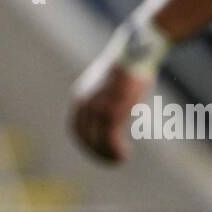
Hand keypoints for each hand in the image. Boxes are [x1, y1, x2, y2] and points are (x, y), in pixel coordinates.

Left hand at [69, 36, 155, 162]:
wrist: (135, 52)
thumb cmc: (127, 66)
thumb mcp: (108, 83)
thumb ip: (105, 97)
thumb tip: (113, 112)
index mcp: (80, 96)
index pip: (76, 128)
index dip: (86, 143)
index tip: (99, 151)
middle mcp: (84, 103)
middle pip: (83, 137)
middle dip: (96, 152)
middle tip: (111, 160)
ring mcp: (97, 108)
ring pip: (97, 142)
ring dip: (107, 155)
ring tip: (119, 159)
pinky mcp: (112, 111)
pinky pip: (110, 140)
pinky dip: (116, 152)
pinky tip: (124, 154)